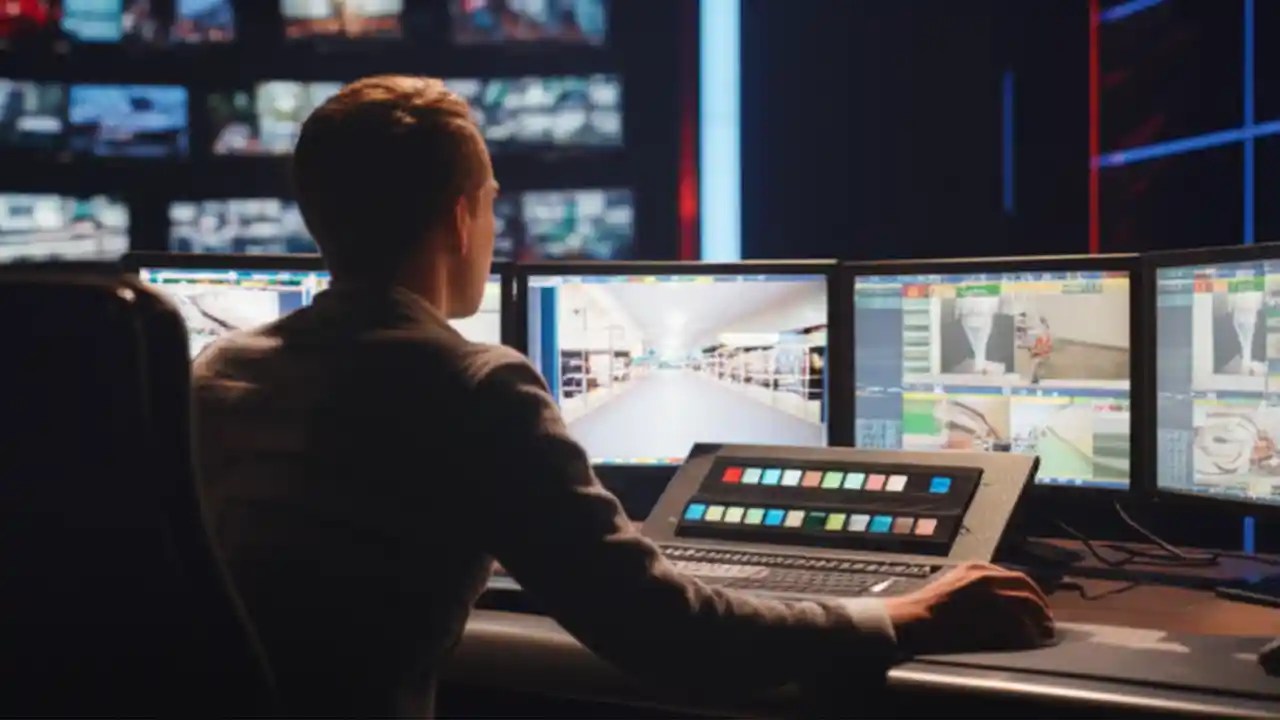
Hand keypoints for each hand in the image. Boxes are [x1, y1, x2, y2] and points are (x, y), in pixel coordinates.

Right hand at [884, 562, 1053, 654]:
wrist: (912, 620)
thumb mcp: (952, 588)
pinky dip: (1028, 632)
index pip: (1014, 576)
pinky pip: (1020, 622)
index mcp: (975, 568)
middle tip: (1045, 621)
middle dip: (1039, 604)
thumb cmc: (925, 610)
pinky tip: (1029, 641)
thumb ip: (976, 590)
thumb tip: (998, 606)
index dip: (1028, 593)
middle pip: (1025, 586)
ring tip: (1042, 633)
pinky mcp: (991, 611)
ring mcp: (990, 592)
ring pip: (1027, 602)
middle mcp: (985, 574)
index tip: (1034, 606)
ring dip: (1038, 618)